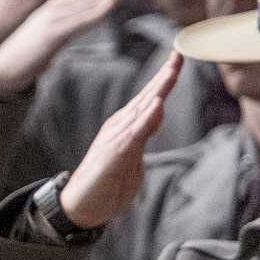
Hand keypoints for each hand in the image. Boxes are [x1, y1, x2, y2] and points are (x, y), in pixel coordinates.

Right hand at [0, 0, 146, 98]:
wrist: (1, 67)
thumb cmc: (29, 52)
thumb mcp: (56, 34)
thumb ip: (74, 23)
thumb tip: (93, 18)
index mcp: (60, 4)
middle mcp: (58, 5)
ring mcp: (55, 17)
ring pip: (92, 1)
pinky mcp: (52, 32)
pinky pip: (80, 21)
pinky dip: (97, 11)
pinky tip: (111, 4)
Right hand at [61, 53, 181, 228]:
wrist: (80, 205)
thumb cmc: (106, 183)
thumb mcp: (133, 155)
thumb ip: (145, 133)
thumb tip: (158, 111)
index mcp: (126, 126)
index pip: (149, 98)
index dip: (165, 79)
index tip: (179, 58)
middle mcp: (120, 126)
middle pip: (147, 96)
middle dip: (164, 76)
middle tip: (179, 54)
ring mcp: (116, 139)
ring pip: (142, 109)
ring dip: (158, 89)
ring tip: (172, 69)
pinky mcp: (114, 154)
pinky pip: (134, 133)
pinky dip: (147, 118)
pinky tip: (157, 103)